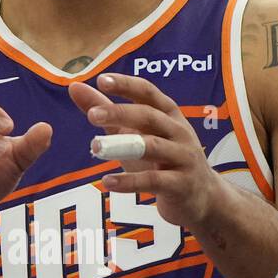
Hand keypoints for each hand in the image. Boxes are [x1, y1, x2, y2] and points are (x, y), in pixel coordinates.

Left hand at [68, 73, 218, 229]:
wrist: (202, 197)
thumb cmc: (163, 160)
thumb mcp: (135, 134)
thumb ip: (106, 111)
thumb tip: (75, 87)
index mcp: (168, 114)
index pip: (148, 92)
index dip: (126, 85)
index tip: (101, 80)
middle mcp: (179, 131)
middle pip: (149, 116)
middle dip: (120, 113)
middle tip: (92, 115)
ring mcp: (183, 157)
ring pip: (152, 146)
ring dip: (122, 146)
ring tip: (94, 147)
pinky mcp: (181, 184)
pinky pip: (153, 181)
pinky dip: (129, 181)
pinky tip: (107, 182)